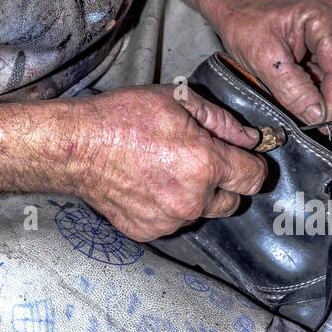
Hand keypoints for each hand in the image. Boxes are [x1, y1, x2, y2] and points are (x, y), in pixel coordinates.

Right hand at [66, 84, 267, 241]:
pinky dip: (167, 207)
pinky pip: (172, 222)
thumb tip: (250, 139)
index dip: (253, 164)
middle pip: (232, 201)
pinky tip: (147, 184)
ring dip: (194, 195)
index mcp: (206, 165)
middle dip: (223, 182)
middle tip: (198, 159)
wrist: (76, 148)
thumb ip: (221, 121)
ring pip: (201, 212)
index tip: (243, 157)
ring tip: (164, 169)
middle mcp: (192, 200)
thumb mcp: (178, 100)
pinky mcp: (148, 231)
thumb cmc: (122, 118)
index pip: (254, 178)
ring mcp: (170, 220)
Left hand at [208, 0, 331, 125]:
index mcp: (324, 15)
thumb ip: (292, 90)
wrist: (238, 4)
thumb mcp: (261, 60)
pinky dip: (330, 81)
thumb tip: (319, 116)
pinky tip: (306, 82)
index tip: (320, 122)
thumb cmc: (245, 23)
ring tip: (305, 94)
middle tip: (315, 114)